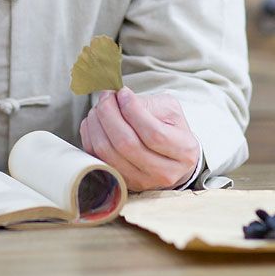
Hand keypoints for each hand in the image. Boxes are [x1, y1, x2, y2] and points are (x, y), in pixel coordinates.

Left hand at [79, 87, 200, 191]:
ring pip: (109, 154)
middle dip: (110, 115)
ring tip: (99, 108)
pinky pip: (98, 160)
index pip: (154, 134)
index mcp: (184, 151)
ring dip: (97, 125)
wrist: (170, 157)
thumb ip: (147, 104)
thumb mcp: (170, 111)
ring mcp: (142, 182)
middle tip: (106, 97)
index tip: (123, 92)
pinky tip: (94, 123)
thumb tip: (118, 98)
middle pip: (128, 145)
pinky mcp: (122, 183)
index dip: (133, 111)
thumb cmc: (170, 129)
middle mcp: (164, 172)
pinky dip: (90, 138)